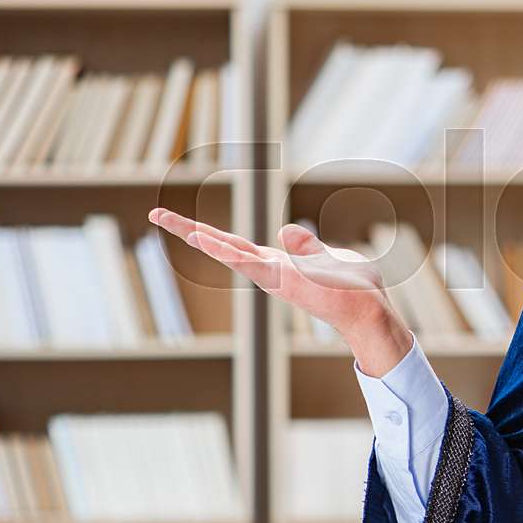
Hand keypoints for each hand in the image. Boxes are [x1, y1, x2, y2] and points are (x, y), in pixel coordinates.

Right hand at [146, 207, 412, 374]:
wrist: (368, 310)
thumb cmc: (351, 287)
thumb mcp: (326, 257)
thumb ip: (305, 245)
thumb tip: (284, 229)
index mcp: (275, 263)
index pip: (235, 244)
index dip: (208, 233)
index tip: (182, 221)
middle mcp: (268, 270)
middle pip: (222, 246)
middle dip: (189, 230)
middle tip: (154, 213)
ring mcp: (274, 276)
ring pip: (230, 254)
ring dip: (203, 238)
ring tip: (173, 221)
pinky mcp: (284, 280)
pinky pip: (251, 263)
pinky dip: (227, 252)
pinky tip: (206, 239)